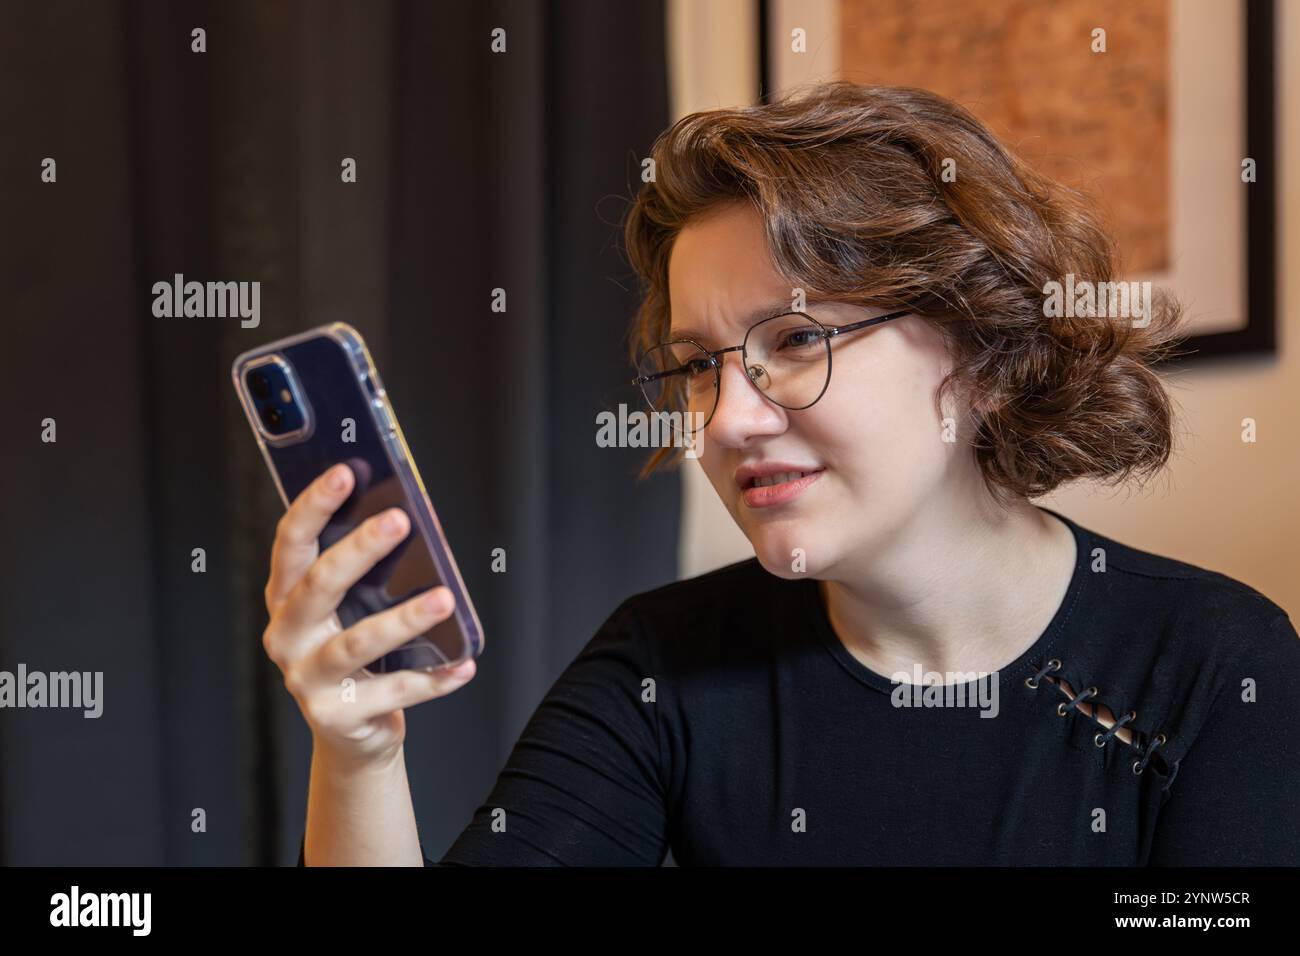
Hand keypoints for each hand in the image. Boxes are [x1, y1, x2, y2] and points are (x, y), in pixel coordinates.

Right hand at [261, 462, 478, 766]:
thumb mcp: (351, 610)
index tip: (346, 472)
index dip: (314, 505)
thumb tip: (412, 519)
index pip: (291, 543)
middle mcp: (287, 636)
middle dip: (359, 550)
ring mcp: (307, 680)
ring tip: (445, 598)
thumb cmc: (358, 655)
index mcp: (286, 598)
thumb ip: (365, 573)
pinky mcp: (337, 716)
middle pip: (319, 586)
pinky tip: (464, 664)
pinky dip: (433, 678)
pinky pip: (394, 692)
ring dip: (404, 619)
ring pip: (357, 642)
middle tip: (400, 520)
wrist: (353, 733)